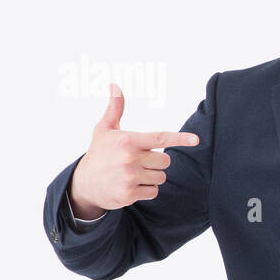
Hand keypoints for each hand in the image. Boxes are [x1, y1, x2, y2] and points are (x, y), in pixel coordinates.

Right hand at [68, 83, 199, 218]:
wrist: (84, 184)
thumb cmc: (99, 153)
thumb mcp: (104, 130)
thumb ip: (115, 109)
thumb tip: (115, 85)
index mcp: (127, 140)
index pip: (159, 138)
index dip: (180, 139)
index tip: (196, 140)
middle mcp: (129, 158)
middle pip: (165, 160)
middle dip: (156, 161)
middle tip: (138, 161)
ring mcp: (130, 177)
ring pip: (161, 176)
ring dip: (152, 176)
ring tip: (133, 174)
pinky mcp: (129, 194)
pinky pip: (154, 191)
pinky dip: (146, 190)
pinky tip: (131, 186)